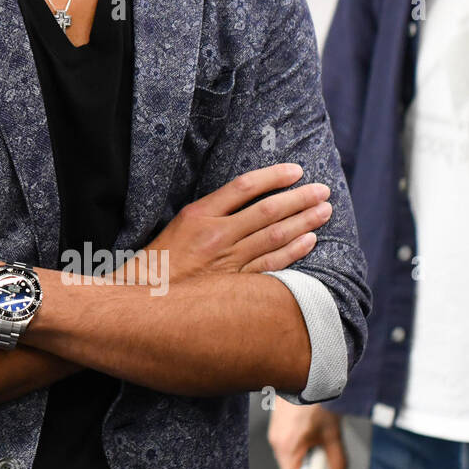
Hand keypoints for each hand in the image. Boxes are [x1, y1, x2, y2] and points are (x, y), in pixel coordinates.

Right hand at [125, 163, 331, 284]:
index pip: (243, 187)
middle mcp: (216, 235)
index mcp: (198, 214)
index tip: (296, 170)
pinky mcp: (234, 284)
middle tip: (323, 190)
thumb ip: (211, 213)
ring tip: (324, 211)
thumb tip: (247, 200)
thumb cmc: (160, 260)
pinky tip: (309, 240)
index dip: (273, 177)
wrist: (144, 297)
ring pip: (274, 236)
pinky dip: (292, 251)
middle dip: (299, 198)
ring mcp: (227, 260)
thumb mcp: (179, 225)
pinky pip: (271, 265)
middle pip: (267, 210)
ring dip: (304, 222)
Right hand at [268, 401, 347, 468]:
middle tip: (322, 457)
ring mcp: (273, 431)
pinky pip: (283, 442)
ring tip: (316, 440)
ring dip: (300, 454)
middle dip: (305, 467)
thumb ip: (337, 461)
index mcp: (288, 447)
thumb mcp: (332, 434)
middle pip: (287, 467)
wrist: (303, 377)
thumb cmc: (315, 403)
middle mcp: (276, 441)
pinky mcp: (275, 423)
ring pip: (285, 454)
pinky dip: (295, 443)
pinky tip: (308, 430)